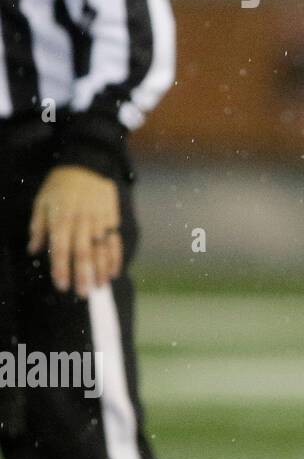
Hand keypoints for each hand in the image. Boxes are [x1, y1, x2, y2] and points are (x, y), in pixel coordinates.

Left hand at [27, 165, 122, 297]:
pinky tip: (113, 272)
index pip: (61, 248)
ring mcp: (99, 221)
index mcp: (61, 218)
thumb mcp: (41, 203)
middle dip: (83, 275)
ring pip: (102, 249)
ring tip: (98, 287)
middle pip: (84, 252)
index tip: (62, 286)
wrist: (88, 165)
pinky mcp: (112, 219)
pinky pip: (115, 241)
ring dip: (101, 270)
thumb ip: (38, 228)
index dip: (61, 268)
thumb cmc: (60, 186)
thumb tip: (33, 250)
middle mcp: (82, 222)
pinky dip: (115, 258)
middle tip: (82, 294)